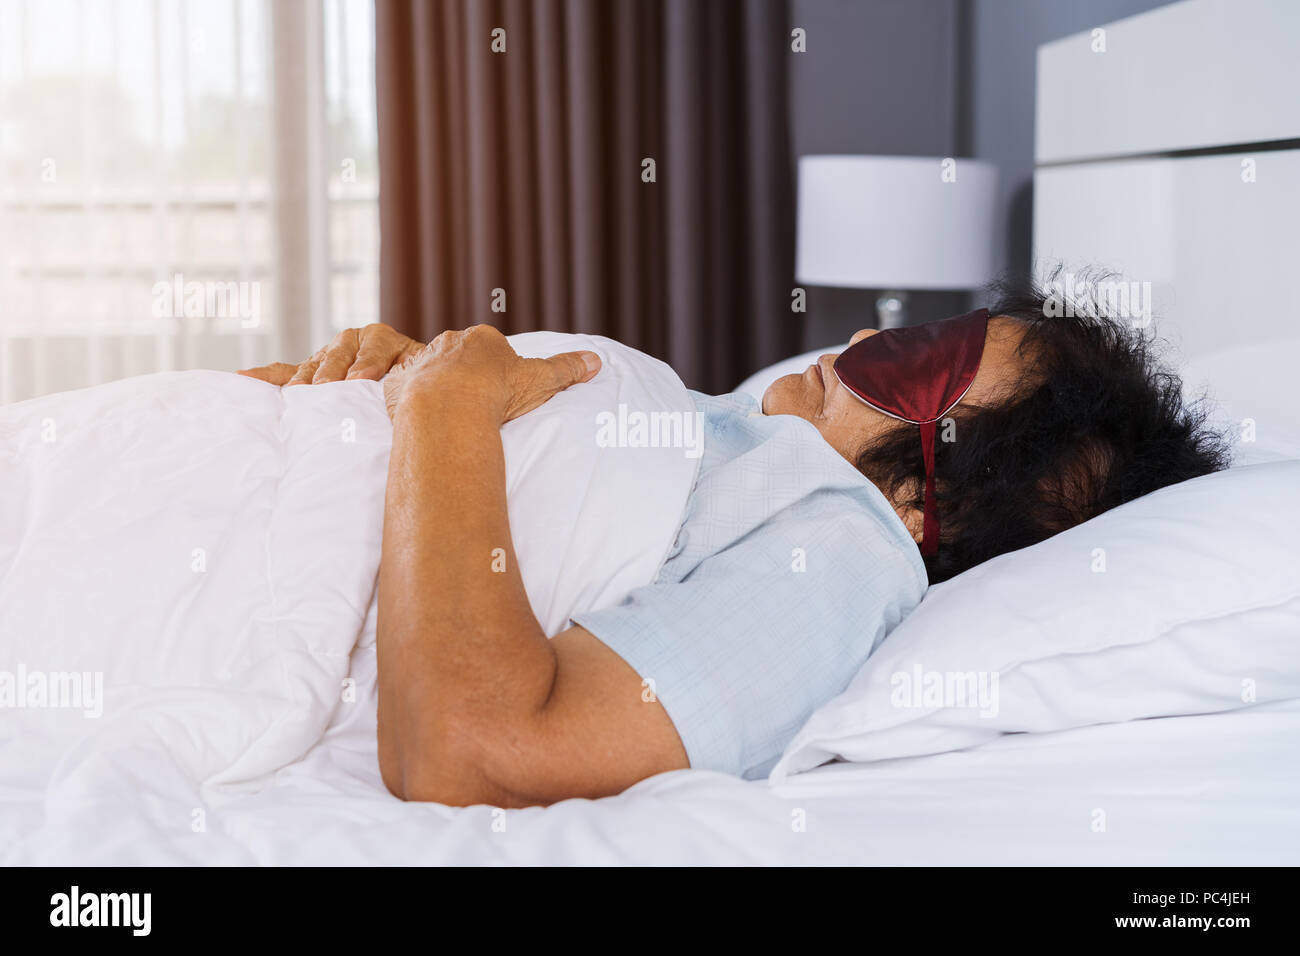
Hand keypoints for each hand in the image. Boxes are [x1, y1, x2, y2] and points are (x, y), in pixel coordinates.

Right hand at [237, 324, 423, 384]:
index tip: (361, 380)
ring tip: (297, 393)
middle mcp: (352, 343)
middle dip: (331, 372)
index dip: (369, 364)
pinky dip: (267, 376)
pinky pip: (286, 373)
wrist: (410, 387)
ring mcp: (328, 357)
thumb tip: (406, 385)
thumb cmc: (417, 384)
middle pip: (338, 355)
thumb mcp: (420, 376)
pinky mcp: (311, 372)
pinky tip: (243, 377)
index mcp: (382, 339)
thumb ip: (412, 377)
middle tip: (326, 388)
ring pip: (313, 366)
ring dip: (304, 379)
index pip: (374, 348)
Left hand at [382, 325, 600, 422]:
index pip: (490, 349)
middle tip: (475, 406)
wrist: (449, 408)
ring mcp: (421, 362)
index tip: (500, 393)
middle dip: (465, 377)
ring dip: (437, 389)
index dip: (497, 372)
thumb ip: (567, 370)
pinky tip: (420, 419)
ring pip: (429, 371)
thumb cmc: (498, 394)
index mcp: (483, 340)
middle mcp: (449, 343)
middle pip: (459, 357)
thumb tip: (596, 361)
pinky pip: (403, 389)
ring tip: (448, 416)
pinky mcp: (398, 384)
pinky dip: (410, 401)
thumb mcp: (540, 381)